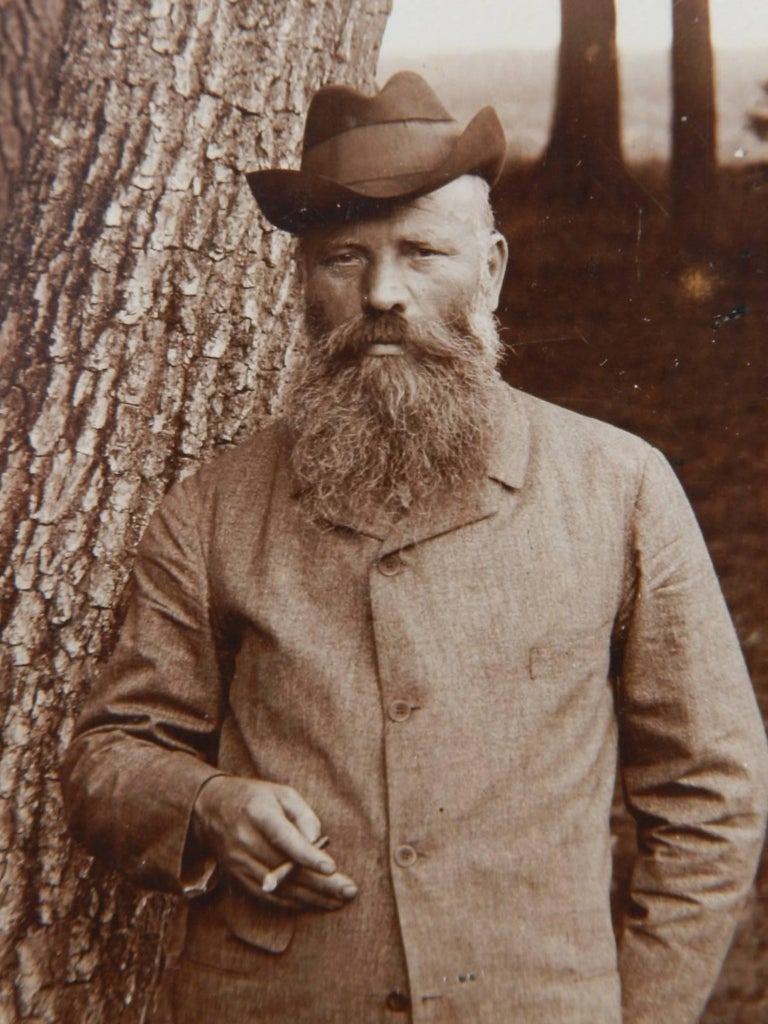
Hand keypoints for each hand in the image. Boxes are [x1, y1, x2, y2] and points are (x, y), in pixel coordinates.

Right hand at [192, 775, 357, 911]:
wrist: (212, 809)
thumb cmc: (256, 798)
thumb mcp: (282, 794)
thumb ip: (303, 815)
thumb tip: (318, 841)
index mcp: (258, 813)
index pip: (283, 838)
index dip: (307, 855)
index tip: (331, 867)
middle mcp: (245, 841)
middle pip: (285, 869)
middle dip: (320, 883)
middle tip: (349, 890)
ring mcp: (239, 863)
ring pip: (279, 888)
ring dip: (312, 898)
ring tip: (340, 900)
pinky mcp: (238, 878)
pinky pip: (269, 897)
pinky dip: (294, 902)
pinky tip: (316, 902)